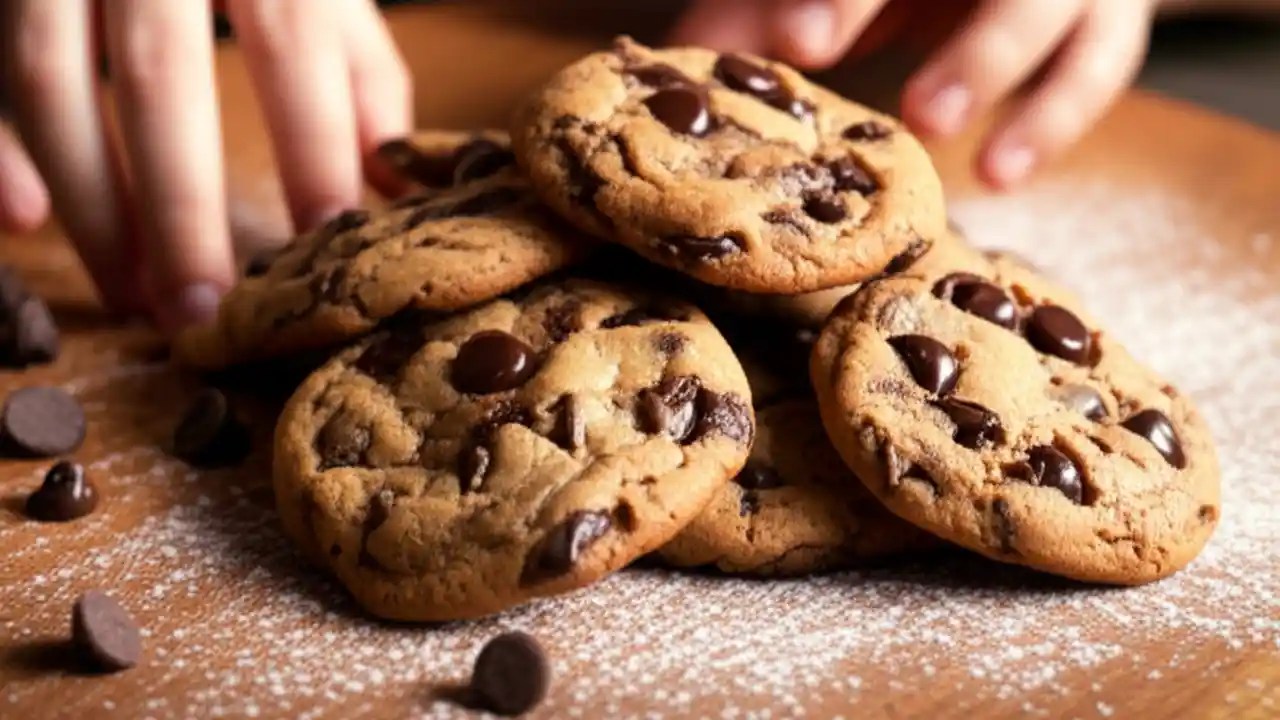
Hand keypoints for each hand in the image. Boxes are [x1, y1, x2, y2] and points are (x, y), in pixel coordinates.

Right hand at [0, 0, 410, 334]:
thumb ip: (355, 64)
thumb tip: (390, 178)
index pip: (291, 44)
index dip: (312, 148)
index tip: (325, 244)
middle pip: (160, 78)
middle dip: (182, 211)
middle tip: (207, 316)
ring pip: (50, 79)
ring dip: (91, 204)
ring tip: (133, 297)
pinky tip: (22, 224)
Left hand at [671, 0, 1157, 188]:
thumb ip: (762, 14)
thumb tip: (677, 65)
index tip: (793, 38)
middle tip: (812, 48)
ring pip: (1041, 3)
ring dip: (986, 58)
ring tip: (926, 120)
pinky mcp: (1108, 19)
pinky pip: (1098, 62)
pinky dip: (1051, 118)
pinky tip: (998, 170)